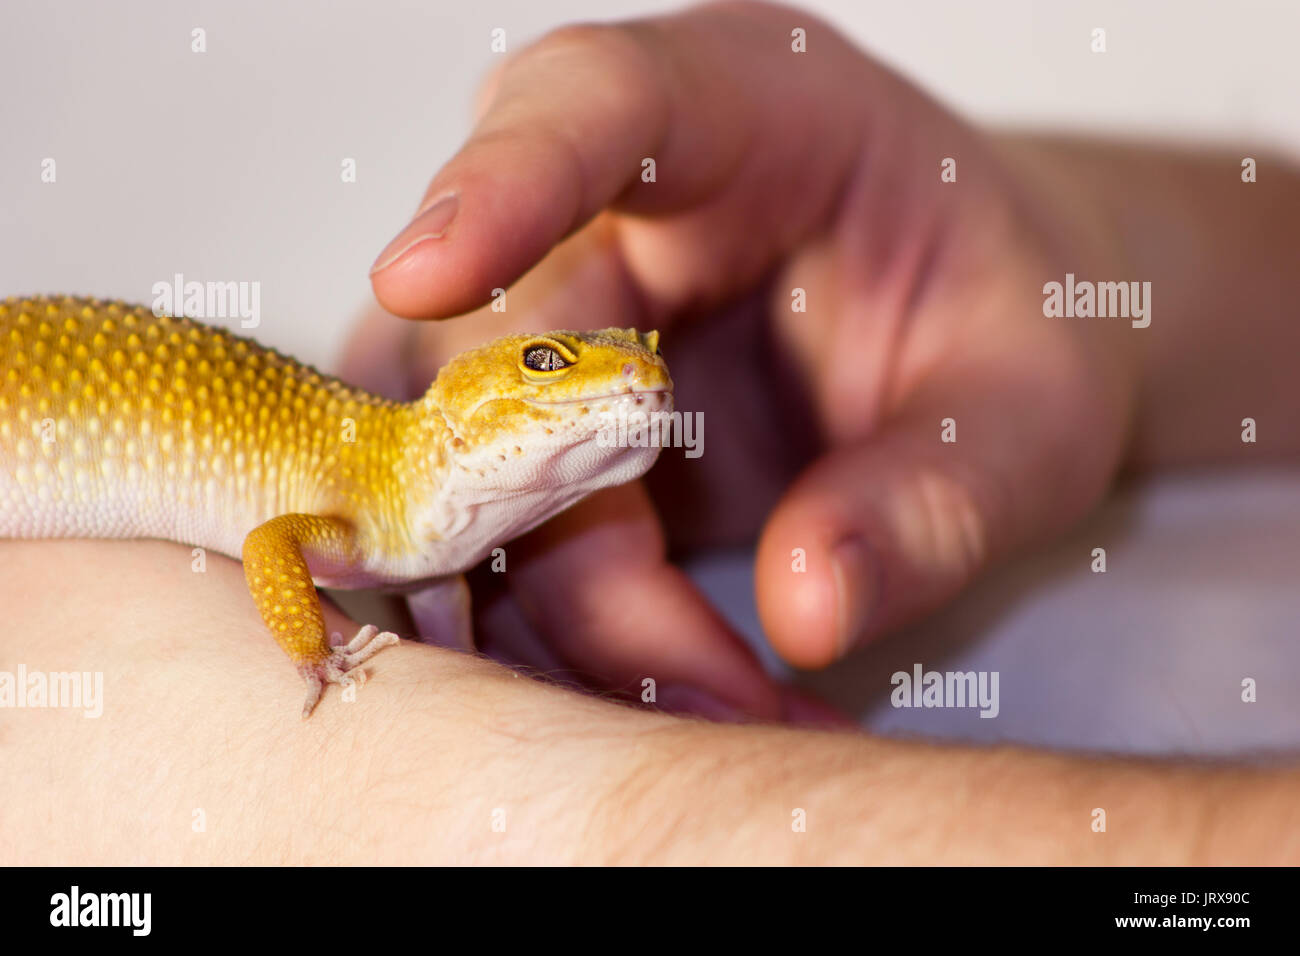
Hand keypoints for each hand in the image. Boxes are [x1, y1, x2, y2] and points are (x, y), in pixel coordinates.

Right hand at [344, 1, 1137, 712]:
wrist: (978, 341)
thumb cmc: (1011, 325)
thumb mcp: (1030, 409)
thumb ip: (935, 494)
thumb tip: (804, 611)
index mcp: (746, 113)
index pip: (594, 102)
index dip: (501, 177)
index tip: (425, 272)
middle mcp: (614, 207)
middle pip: (499, 359)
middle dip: (588, 557)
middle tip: (723, 699)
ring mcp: (557, 319)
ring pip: (461, 467)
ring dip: (570, 623)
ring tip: (728, 716)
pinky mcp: (534, 424)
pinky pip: (488, 529)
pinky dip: (563, 639)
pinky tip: (678, 696)